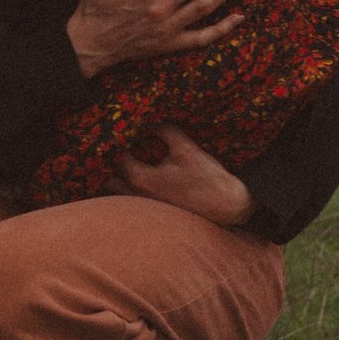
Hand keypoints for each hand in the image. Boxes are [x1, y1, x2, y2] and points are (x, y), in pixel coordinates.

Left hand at [121, 126, 254, 225]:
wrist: (227, 206)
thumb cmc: (207, 178)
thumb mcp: (186, 149)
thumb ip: (166, 132)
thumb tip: (153, 123)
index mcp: (142, 179)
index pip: (119, 158)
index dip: (120, 143)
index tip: (125, 134)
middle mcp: (138, 197)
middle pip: (111, 181)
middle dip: (113, 166)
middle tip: (123, 151)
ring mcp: (146, 210)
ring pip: (120, 196)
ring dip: (120, 181)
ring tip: (130, 167)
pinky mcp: (155, 216)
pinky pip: (133, 204)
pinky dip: (131, 192)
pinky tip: (145, 181)